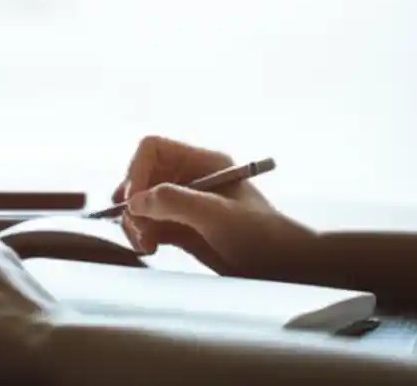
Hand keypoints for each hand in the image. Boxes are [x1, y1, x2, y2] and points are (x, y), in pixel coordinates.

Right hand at [114, 135, 316, 279]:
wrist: (284, 268)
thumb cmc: (258, 235)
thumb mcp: (216, 215)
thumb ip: (174, 201)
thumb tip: (134, 201)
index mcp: (201, 162)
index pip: (152, 149)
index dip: (136, 170)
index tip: (133, 200)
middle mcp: (188, 178)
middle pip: (140, 177)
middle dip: (132, 203)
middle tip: (137, 228)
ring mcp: (183, 204)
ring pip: (140, 204)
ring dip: (134, 222)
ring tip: (145, 245)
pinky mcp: (180, 228)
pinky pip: (147, 224)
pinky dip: (141, 235)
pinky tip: (150, 249)